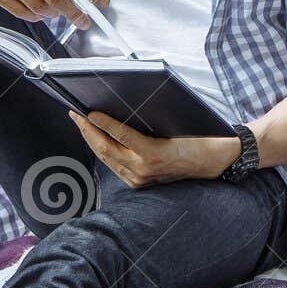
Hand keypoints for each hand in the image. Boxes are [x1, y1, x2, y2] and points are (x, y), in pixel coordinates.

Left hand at [69, 111, 241, 187]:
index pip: (119, 135)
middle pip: (105, 148)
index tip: (87, 112)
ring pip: (106, 158)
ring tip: (80, 123)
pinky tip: (96, 139)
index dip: (101, 123)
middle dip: (87, 130)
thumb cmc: (196, 138)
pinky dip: (103, 151)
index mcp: (153, 153)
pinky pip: (114, 165)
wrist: (211, 162)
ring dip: (91, 140)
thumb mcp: (174, 125)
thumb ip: (148, 119)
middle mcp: (142, 169)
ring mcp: (139, 178)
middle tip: (75, 114)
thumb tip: (123, 105)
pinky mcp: (138, 183)